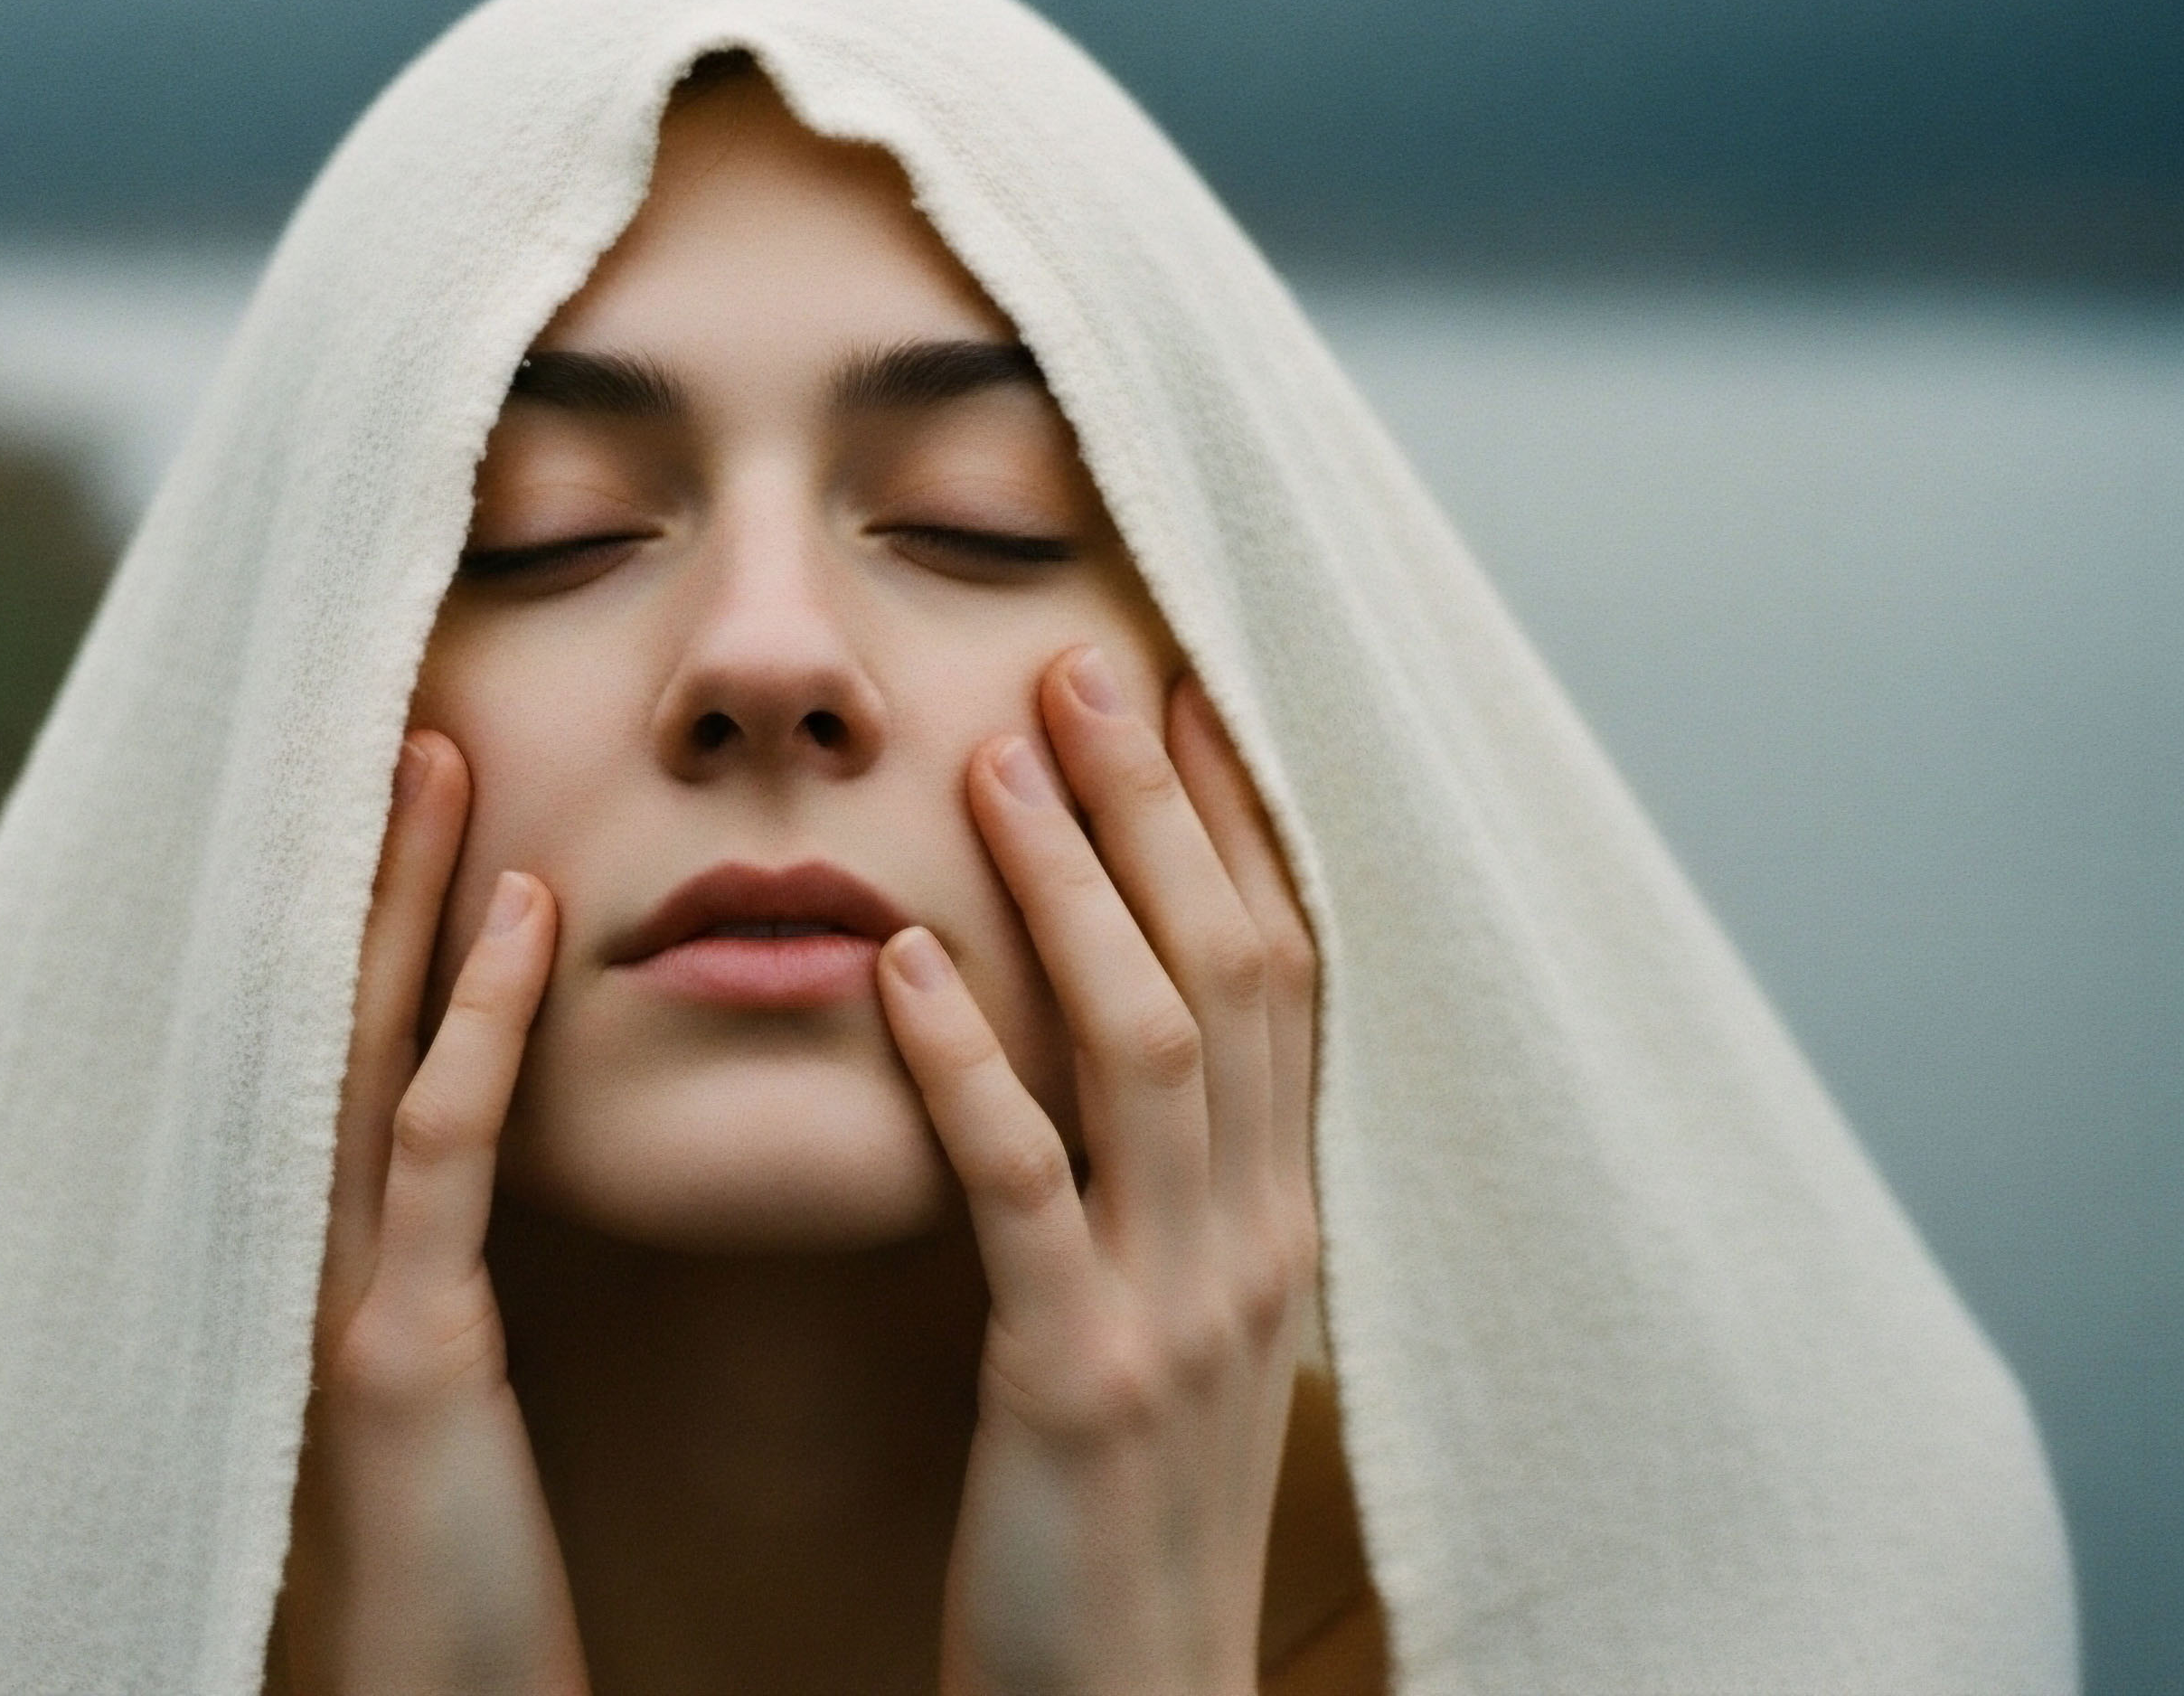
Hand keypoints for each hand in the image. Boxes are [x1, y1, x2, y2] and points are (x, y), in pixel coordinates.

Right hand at [271, 733, 587, 1695]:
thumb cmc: (467, 1599)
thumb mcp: (453, 1418)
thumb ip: (452, 1303)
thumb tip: (471, 1226)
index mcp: (359, 1274)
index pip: (365, 1058)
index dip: (383, 921)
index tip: (417, 785)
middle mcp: (325, 1265)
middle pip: (338, 1021)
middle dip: (365, 868)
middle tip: (401, 711)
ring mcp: (349, 1306)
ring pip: (369, 1054)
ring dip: (403, 899)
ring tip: (438, 755)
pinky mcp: (402, 1363)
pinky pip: (438, 1158)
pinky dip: (471, 1024)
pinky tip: (518, 917)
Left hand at [878, 655, 1322, 1695]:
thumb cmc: (1124, 1518)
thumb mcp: (1169, 1326)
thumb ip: (1155, 1191)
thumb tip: (1117, 1058)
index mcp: (1277, 1220)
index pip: (1278, 976)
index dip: (1234, 825)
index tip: (1175, 687)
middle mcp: (1254, 1241)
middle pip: (1226, 973)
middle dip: (1157, 808)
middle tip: (1079, 666)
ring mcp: (1178, 1308)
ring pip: (1142, 1046)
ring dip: (1072, 886)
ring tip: (1001, 758)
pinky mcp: (1074, 1379)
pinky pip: (1023, 1189)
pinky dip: (967, 1060)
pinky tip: (905, 960)